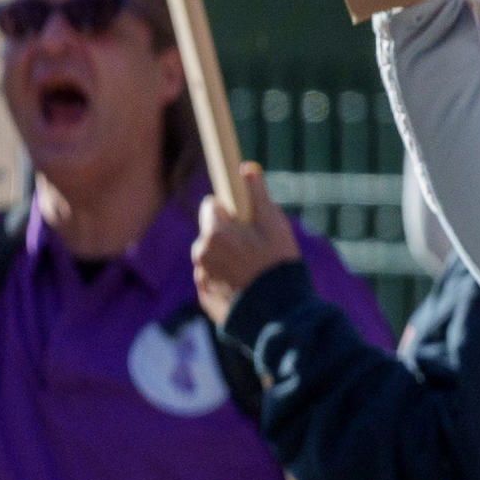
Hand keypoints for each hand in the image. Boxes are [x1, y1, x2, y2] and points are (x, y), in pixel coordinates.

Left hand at [194, 164, 301, 323]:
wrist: (279, 312)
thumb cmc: (279, 263)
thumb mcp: (274, 224)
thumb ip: (257, 194)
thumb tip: (246, 167)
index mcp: (214, 232)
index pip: (211, 206)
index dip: (230, 210)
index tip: (245, 218)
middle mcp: (201, 253)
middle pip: (210, 233)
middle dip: (228, 235)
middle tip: (256, 247)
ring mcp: (201, 277)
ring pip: (210, 257)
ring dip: (226, 258)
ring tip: (254, 270)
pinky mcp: (205, 298)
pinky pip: (212, 280)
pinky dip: (225, 280)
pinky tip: (247, 286)